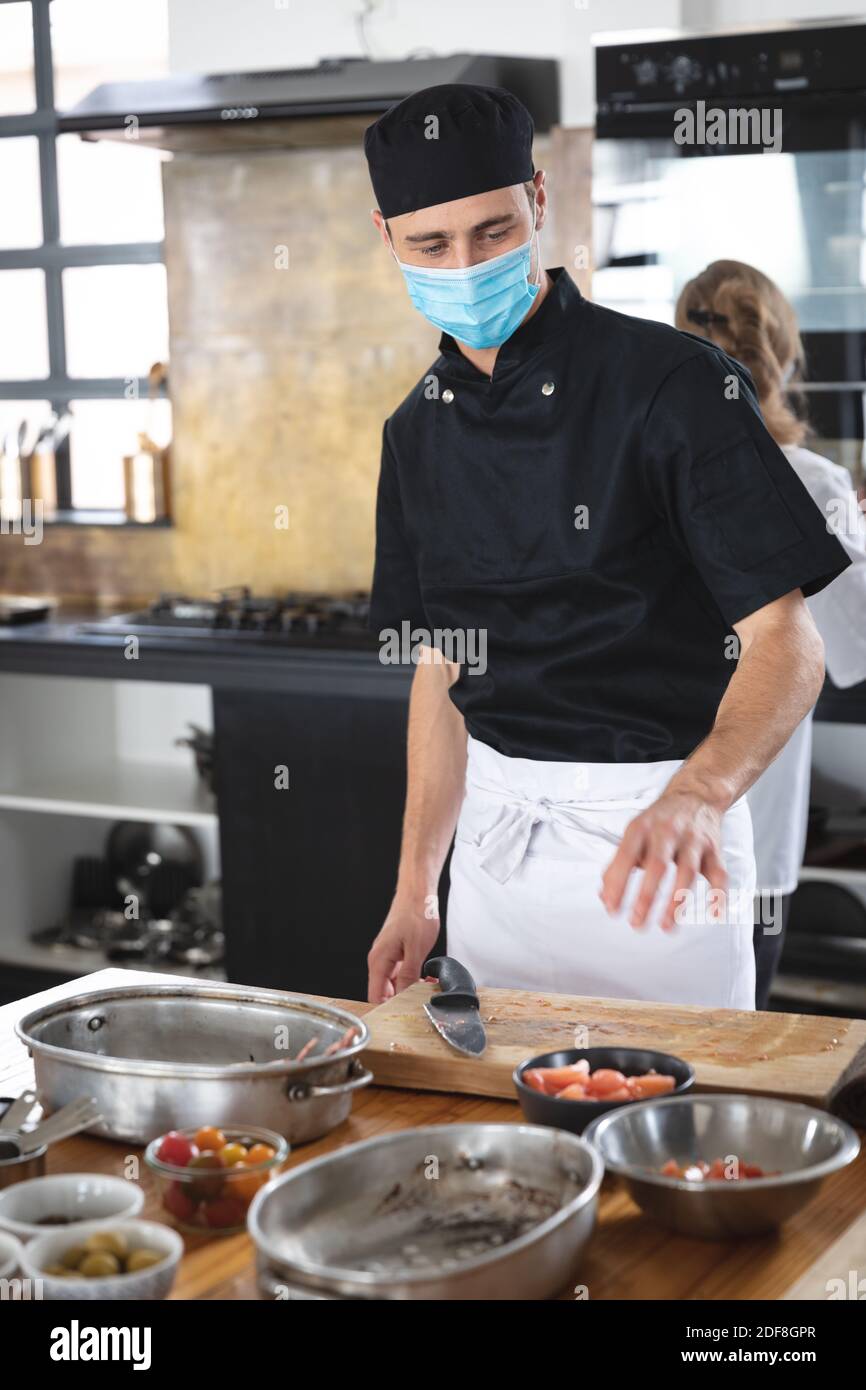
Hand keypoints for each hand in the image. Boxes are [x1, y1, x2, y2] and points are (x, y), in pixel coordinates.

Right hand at [367, 892, 440, 1003]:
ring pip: (395, 982)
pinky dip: (412, 977)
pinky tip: (426, 977)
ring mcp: (387, 956)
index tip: (406, 1012)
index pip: (375, 996)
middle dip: (403, 998)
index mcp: (379, 960)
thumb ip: (408, 975)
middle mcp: (379, 960)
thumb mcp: (416, 949)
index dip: (388, 1008)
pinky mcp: (396, 952)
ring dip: (410, 988)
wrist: (418, 893)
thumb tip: (403, 996)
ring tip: (428, 986)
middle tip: (423, 999)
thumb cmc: (416, 915)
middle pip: (385, 992)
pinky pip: (401, 972)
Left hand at [599, 790, 727, 931]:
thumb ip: (618, 863)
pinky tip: (713, 914)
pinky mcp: (713, 848)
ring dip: (676, 901)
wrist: (696, 794)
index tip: (613, 908)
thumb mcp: (634, 833)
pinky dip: (718, 895)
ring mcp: (692, 840)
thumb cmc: (660, 820)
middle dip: (646, 897)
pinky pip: (719, 873)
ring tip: (666, 925)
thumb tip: (606, 896)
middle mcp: (667, 831)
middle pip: (657, 865)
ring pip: (687, 871)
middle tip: (637, 922)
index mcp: (642, 827)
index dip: (617, 884)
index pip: (625, 856)